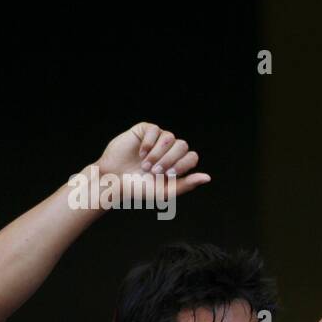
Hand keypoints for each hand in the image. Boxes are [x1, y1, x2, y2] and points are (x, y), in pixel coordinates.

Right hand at [93, 121, 211, 199]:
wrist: (114, 180)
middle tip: (154, 171)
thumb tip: (207, 177)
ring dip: (158, 153)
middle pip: (182, 145)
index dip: (183, 164)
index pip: (192, 157)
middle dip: (169, 159)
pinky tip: (140, 153)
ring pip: (170, 137)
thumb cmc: (139, 188)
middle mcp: (170, 150)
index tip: (168, 175)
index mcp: (177, 164)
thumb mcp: (165, 192)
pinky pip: (155, 130)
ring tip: (146, 164)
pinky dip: (149, 143)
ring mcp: (157, 139)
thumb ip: (186, 185)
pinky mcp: (144, 131)